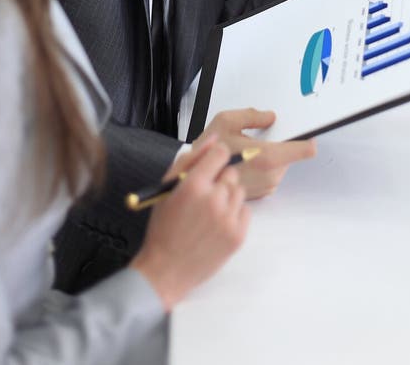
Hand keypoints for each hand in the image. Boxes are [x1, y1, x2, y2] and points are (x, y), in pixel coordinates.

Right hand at [132, 136, 248, 310]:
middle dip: (220, 179)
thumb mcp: (167, 187)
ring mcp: (228, 219)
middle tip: (205, 195)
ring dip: (228, 196)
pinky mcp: (238, 235)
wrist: (166, 270)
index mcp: (194, 184)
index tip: (211, 165)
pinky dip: (235, 214)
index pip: (221, 153)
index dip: (216, 157)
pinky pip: (246, 210)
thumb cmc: (163, 228)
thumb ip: (190, 159)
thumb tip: (214, 139)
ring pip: (239, 191)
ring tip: (210, 211)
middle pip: (231, 172)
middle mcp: (214, 199)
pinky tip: (218, 223)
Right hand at [196, 108, 315, 198]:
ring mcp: (267, 187)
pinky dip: (264, 166)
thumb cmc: (207, 153)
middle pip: (291, 154)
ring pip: (282, 164)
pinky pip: (272, 174)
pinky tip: (245, 161)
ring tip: (247, 149)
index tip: (301, 128)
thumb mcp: (225, 122)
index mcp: (266, 157)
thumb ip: (252, 116)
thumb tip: (271, 117)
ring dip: (271, 155)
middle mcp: (270, 176)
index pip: (305, 149)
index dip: (305, 137)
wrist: (193, 182)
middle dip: (280, 143)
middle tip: (258, 136)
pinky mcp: (262, 193)